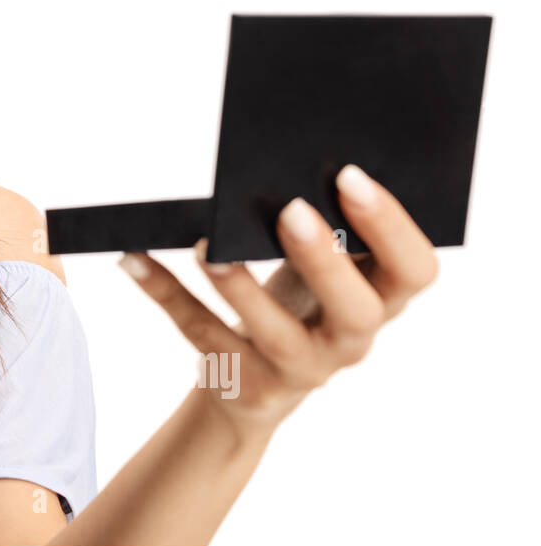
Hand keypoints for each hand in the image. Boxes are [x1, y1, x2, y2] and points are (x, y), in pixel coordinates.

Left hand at [118, 164, 439, 436]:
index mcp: (383, 299)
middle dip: (324, 260)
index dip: (390, 227)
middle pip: (355, 310)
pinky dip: (164, 292)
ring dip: (240, 287)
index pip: (414, 270)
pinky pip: (201, 333)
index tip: (349, 175)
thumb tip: (283, 159)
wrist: (256, 386)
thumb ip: (322, 229)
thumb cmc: (297, 302)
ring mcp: (300, 369)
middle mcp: (350, 340)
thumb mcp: (321, 270)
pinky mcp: (246, 382)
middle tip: (290, 210)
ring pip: (275, 334)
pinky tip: (132, 258)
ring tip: (205, 247)